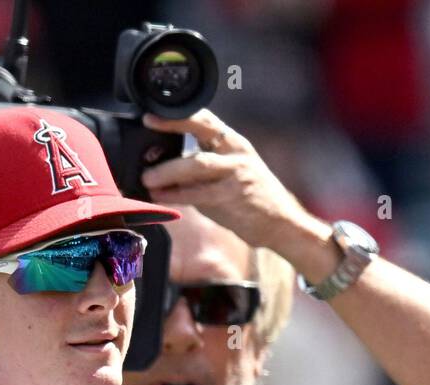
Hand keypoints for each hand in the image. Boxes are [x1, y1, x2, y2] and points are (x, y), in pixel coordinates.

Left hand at [140, 110, 309, 251]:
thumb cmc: (252, 199)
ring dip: (167, 171)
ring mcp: (236, 174)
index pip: (206, 120)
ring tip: (147, 179)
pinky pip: (198, 195)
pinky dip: (176, 196)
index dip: (178, 115)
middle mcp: (237, 154)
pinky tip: (161, 198)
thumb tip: (164, 167)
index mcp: (235, 143)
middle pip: (202, 132)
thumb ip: (205, 165)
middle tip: (146, 130)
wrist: (283, 224)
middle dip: (171, 129)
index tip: (153, 115)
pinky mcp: (232, 198)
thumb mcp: (234, 171)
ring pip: (196, 165)